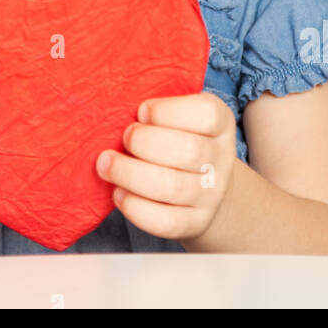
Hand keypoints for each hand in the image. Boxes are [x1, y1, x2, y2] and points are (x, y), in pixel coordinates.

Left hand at [95, 92, 236, 241]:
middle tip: (124, 137)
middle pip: (189, 151)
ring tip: (106, 164)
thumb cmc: (178, 139)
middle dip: (145, 142)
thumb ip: (157, 109)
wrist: (205, 185)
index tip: (141, 112)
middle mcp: (221, 159)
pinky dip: (135, 207)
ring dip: (130, 173)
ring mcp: (212, 194)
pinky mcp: (196, 223)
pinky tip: (118, 193)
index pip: (207, 113)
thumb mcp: (179, 117)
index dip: (168, 111)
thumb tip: (114, 104)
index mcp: (220, 123)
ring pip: (173, 187)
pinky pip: (166, 221)